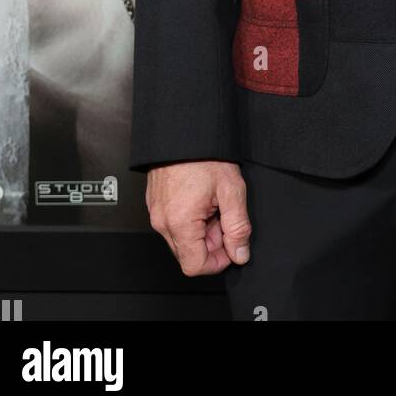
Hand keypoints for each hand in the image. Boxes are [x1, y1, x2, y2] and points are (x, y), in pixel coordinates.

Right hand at [146, 160, 251, 275]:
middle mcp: (162, 221)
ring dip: (202, 231)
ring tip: (214, 204)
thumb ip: (238, 227)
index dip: (217, 262)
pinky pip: (174, 224)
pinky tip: (203, 199)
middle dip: (211, 244)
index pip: (195, 266)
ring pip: (182, 239)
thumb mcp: (231, 190)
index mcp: (180, 222)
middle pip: (188, 254)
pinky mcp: (155, 203)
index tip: (231, 247)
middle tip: (225, 218)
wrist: (184, 128)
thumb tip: (240, 253)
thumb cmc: (204, 154)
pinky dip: (191, 219)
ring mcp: (156, 212)